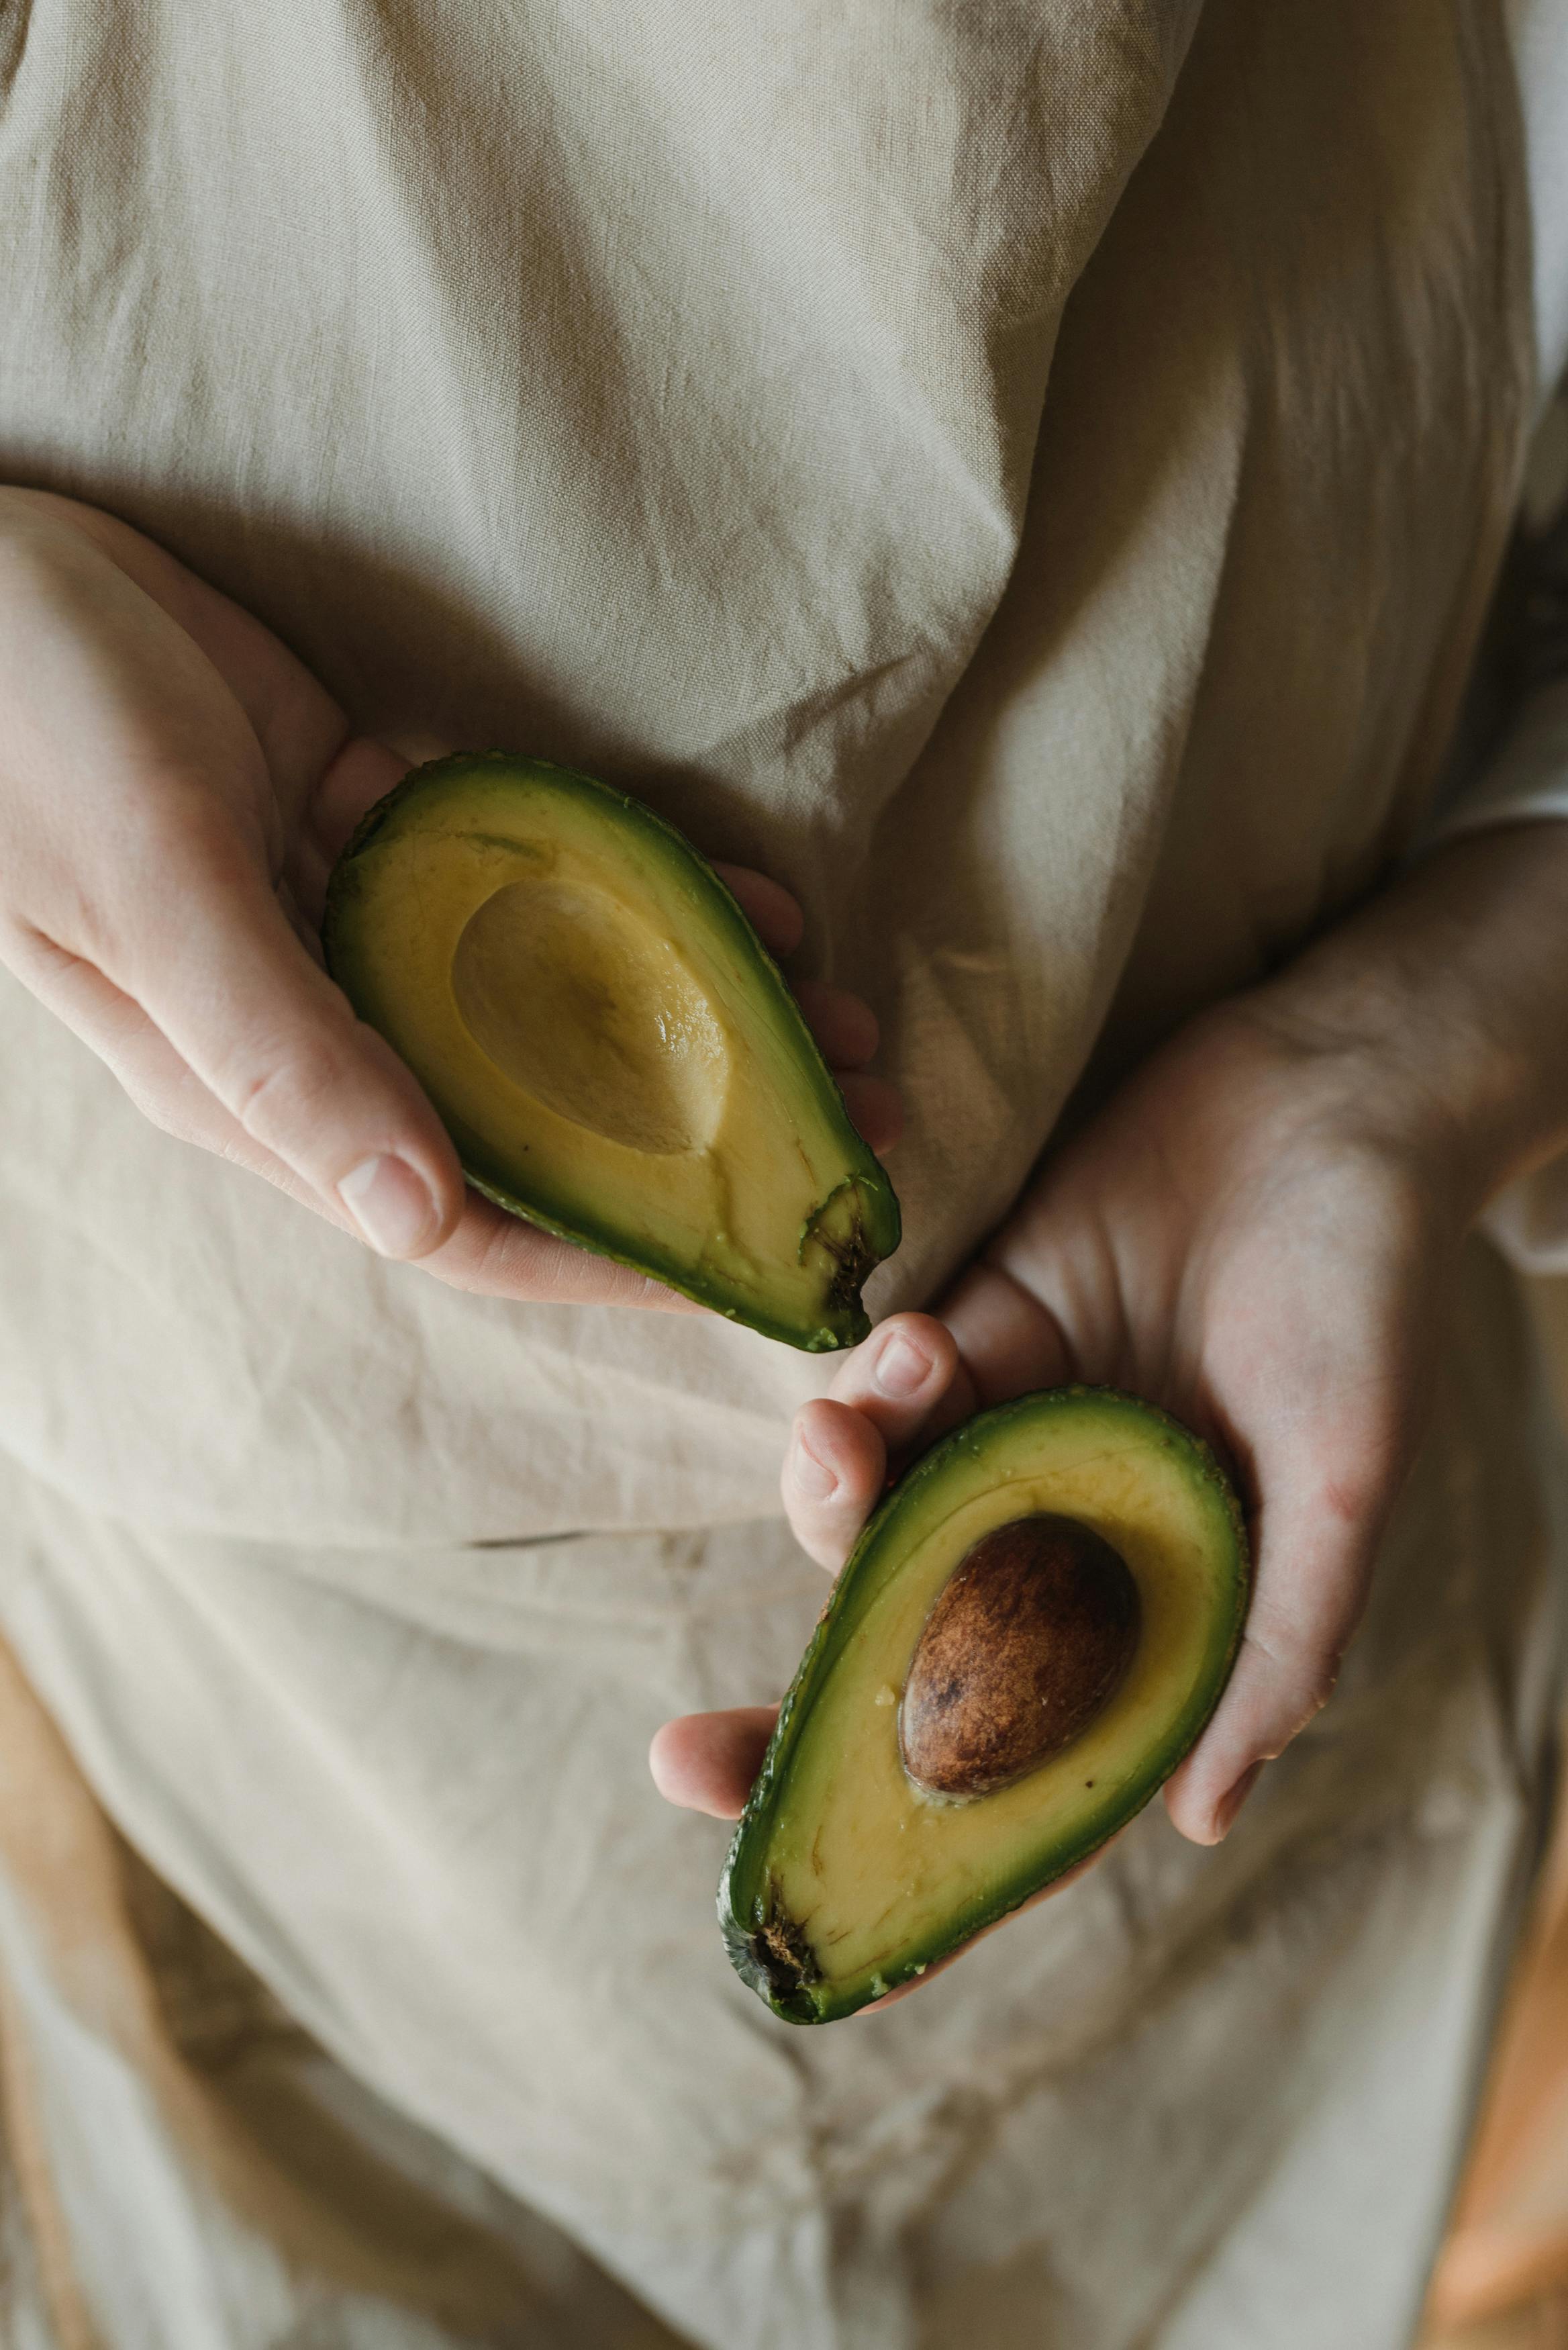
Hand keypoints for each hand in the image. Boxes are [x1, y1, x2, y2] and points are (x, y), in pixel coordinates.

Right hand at [0, 490, 898, 1305]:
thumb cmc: (25, 729)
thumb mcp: (154, 886)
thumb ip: (280, 1047)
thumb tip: (414, 1211)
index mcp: (261, 1088)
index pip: (462, 1216)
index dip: (608, 1251)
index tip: (745, 1262)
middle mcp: (321, 1023)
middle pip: (535, 1116)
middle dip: (690, 1136)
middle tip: (846, 1125)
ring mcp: (352, 920)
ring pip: (552, 1000)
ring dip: (691, 1013)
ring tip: (837, 1016)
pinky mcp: (374, 818)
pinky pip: (534, 878)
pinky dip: (638, 887)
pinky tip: (746, 895)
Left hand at [654, 801, 1567, 1845]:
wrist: (1327, 1101)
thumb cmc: (1365, 1297)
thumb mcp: (1342, 1483)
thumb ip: (1274, 1642)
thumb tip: (1200, 1820)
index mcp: (1169, 1614)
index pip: (1040, 1767)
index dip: (926, 1846)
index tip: (803, 1898)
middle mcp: (1079, 1552)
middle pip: (923, 1673)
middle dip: (798, 1721)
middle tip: (679, 1754)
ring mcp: (1018, 1450)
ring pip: (878, 1534)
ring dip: (835, 1504)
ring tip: (853, 1425)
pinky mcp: (978, 1346)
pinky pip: (881, 1406)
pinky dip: (871, 1391)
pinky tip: (923, 1339)